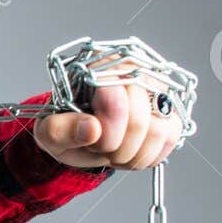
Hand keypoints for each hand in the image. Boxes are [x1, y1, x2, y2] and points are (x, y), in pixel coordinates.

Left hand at [33, 79, 184, 171]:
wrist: (82, 132)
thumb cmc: (66, 126)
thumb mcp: (50, 132)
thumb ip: (61, 130)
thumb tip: (91, 128)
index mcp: (97, 67)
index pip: (115, 103)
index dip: (106, 135)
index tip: (93, 141)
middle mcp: (131, 70)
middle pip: (139, 121)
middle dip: (117, 148)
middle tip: (101, 149)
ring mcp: (156, 87)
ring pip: (160, 132)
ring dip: (133, 154)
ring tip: (114, 150)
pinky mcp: (171, 107)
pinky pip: (171, 138)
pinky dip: (149, 155)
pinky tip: (130, 151)